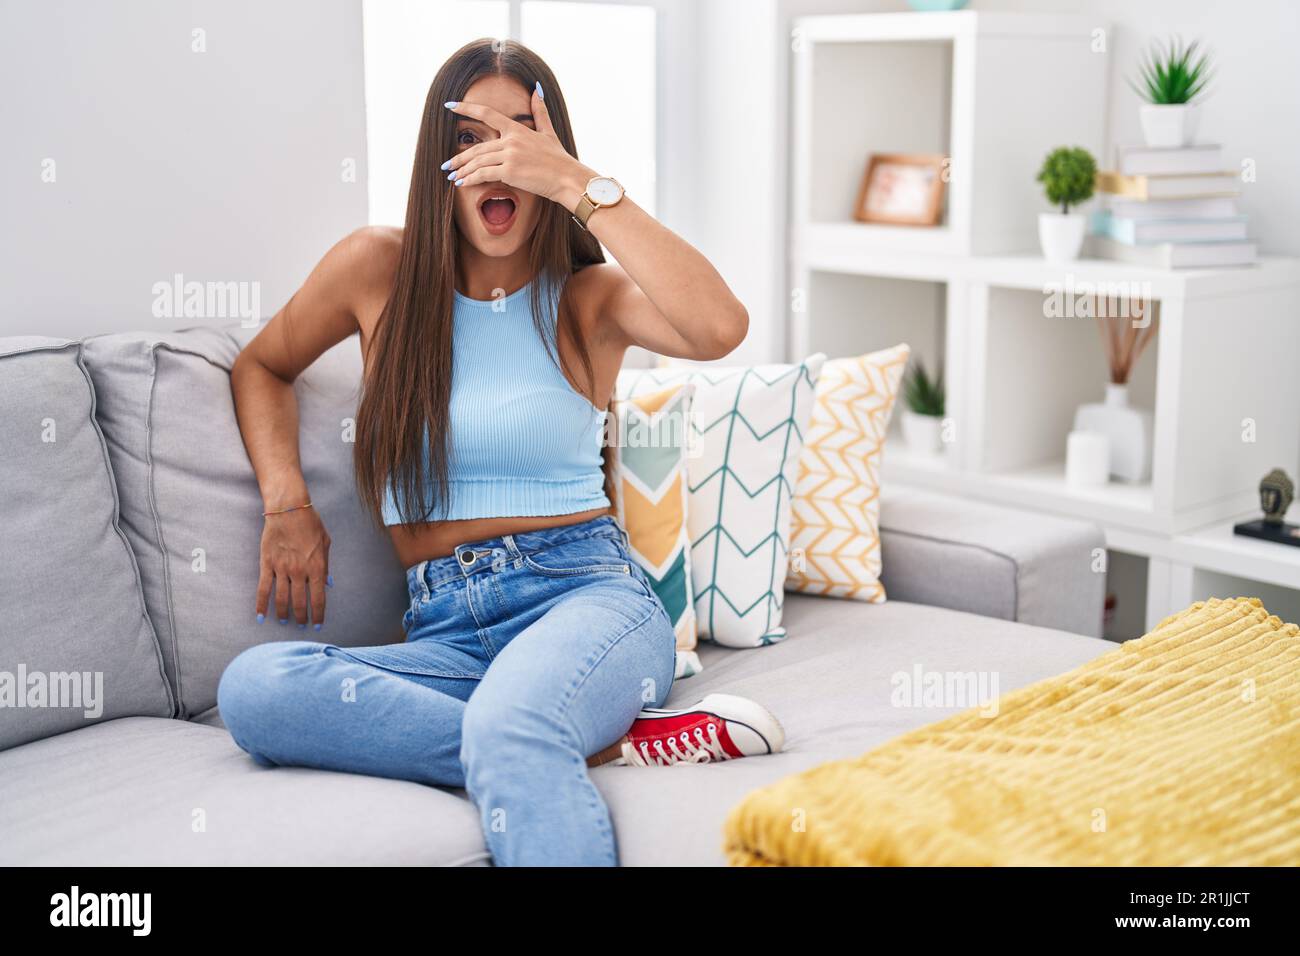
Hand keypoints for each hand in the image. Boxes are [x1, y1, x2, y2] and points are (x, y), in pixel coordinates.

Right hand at [256, 506, 331, 629]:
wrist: (289, 509)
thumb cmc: (310, 524)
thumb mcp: (326, 543)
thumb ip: (326, 565)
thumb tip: (327, 583)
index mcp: (317, 568)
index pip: (318, 598)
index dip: (318, 614)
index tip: (318, 623)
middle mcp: (299, 572)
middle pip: (299, 602)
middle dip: (301, 617)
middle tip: (301, 625)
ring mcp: (282, 569)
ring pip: (281, 598)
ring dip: (283, 613)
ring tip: (284, 621)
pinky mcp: (267, 564)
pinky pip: (263, 588)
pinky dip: (261, 604)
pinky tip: (260, 616)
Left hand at [441, 83, 593, 210]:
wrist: (567, 178)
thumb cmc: (559, 159)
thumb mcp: (549, 132)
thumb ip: (540, 112)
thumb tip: (537, 89)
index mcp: (517, 129)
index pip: (487, 113)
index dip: (466, 108)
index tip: (449, 105)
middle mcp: (511, 140)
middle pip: (477, 148)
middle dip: (459, 158)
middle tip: (446, 165)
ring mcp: (510, 156)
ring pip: (478, 161)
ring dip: (463, 170)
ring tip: (453, 177)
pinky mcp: (510, 172)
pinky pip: (484, 174)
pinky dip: (471, 179)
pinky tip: (462, 184)